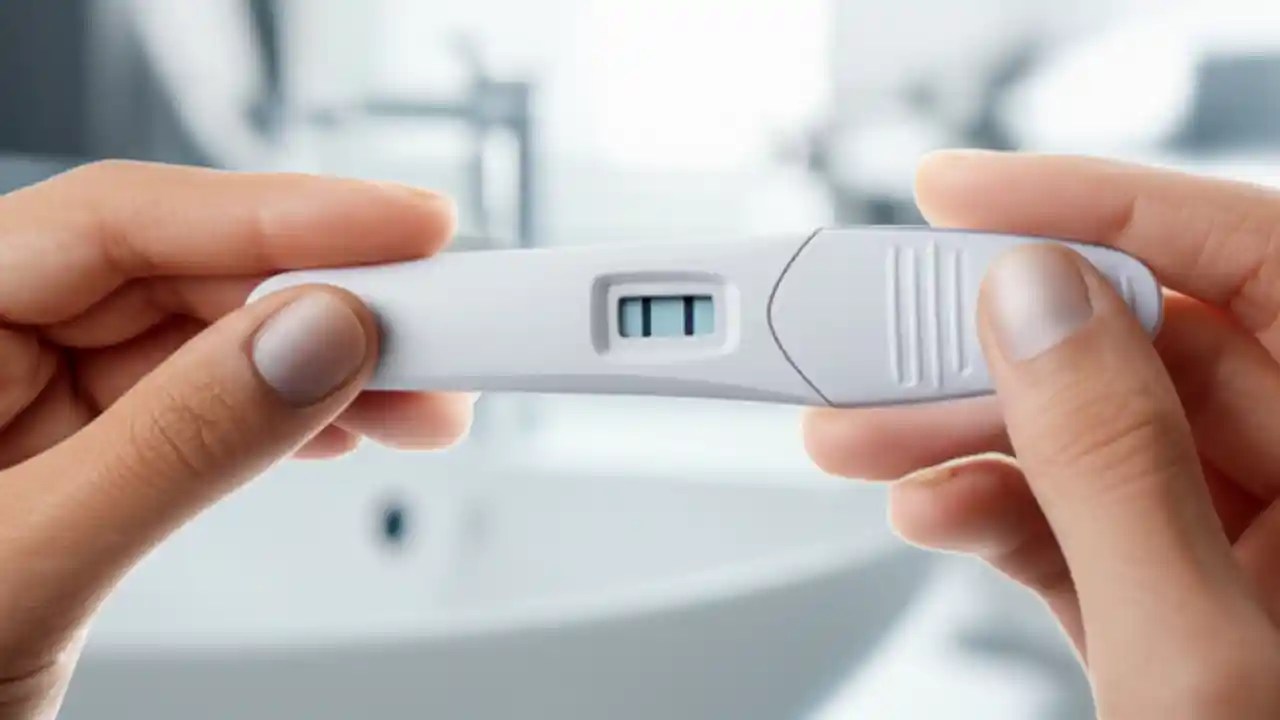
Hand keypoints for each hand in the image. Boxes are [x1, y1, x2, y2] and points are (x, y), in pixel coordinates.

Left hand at [0, 161, 472, 718]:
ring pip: (206, 339)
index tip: (405, 228)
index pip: (115, 223)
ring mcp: (26, 403)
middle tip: (446, 320)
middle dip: (328, 299)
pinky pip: (203, 404)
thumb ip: (173, 445)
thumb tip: (315, 340)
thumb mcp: (24, 569)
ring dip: (329, 360)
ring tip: (423, 393)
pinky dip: (289, 411)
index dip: (277, 214)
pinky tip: (350, 420)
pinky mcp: (81, 459)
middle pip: (180, 273)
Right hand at [805, 151, 1279, 717]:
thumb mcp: (1200, 660)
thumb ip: (1118, 468)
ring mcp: (1250, 551)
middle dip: (989, 342)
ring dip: (962, 429)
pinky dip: (988, 508)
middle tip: (868, 338)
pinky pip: (1075, 518)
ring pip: (1092, 433)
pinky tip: (927, 507)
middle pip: (1145, 346)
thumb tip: (1036, 307)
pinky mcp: (1176, 602)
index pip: (1257, 261)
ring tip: (857, 441)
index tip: (966, 198)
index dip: (1105, 205)